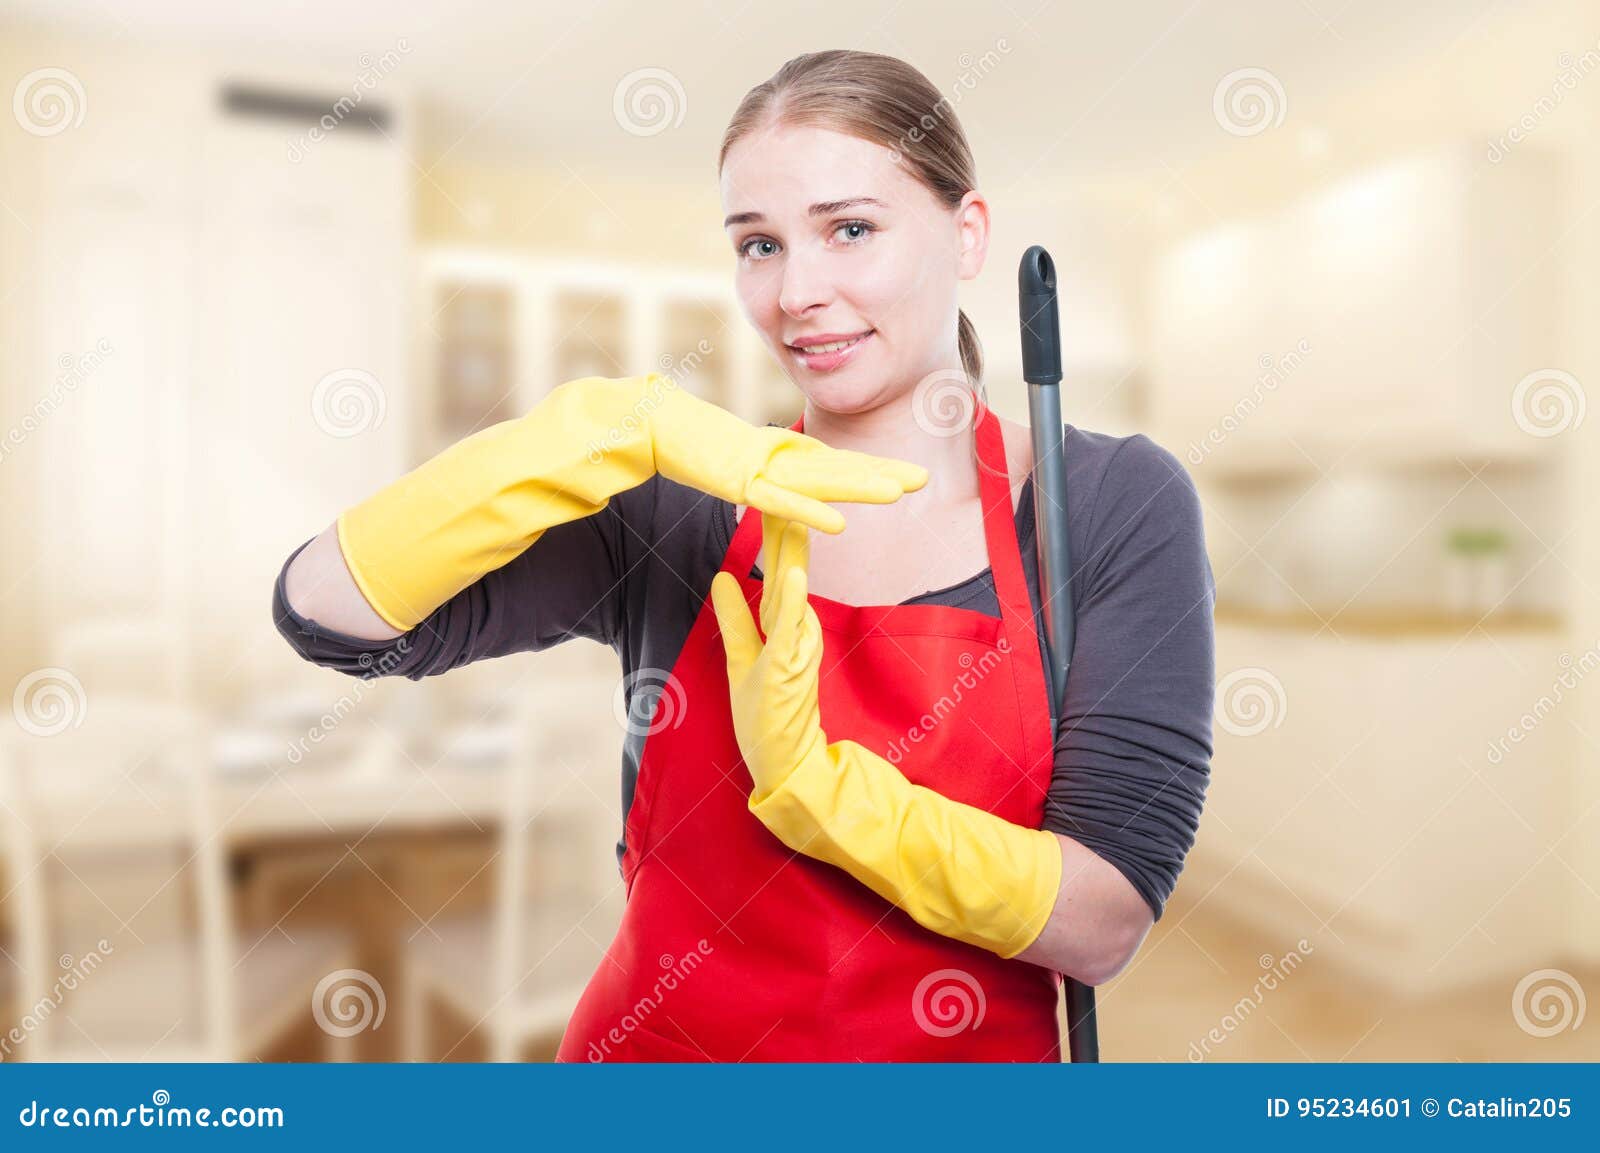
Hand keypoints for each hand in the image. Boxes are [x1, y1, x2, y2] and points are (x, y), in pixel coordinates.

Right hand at [648, 380, 926, 533]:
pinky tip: (838, 525)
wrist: (663, 424)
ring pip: (820, 481)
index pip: (844, 463)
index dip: (880, 468)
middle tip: (923, 478)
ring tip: (897, 493)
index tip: (915, 476)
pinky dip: (809, 513)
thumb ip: (779, 476)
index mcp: (789, 456)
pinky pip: (781, 504)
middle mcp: (785, 459)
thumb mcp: (752, 465)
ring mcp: (765, 470)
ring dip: (859, 486)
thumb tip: (803, 491)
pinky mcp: (742, 483)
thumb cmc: (704, 445)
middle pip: (842, 467)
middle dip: (884, 473)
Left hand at [708, 513, 826, 802]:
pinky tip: (797, 572)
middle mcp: (797, 626)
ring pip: (795, 588)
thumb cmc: (766, 715)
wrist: (784, 762)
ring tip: (795, 510)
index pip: (779, 565)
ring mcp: (798, 645)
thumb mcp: (743, 655)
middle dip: (787, 522)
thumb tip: (722, 578)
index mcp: (786, 622)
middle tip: (790, 477)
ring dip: (795, 550)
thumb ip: (735, 616)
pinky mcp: (793, 667)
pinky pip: (794, 628)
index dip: (773, 527)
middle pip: (789, 565)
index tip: (771, 487)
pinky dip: (796, 600)